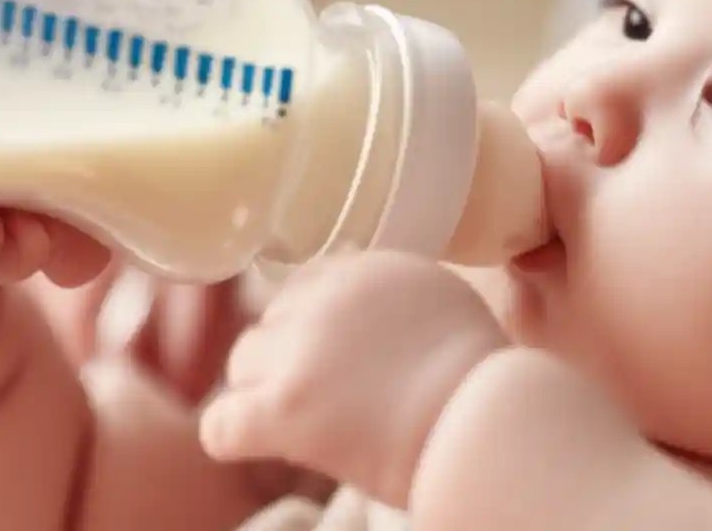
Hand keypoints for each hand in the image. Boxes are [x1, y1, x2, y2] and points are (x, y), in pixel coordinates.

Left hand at [200, 251, 508, 507]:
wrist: (490, 424)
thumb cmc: (479, 380)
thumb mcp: (438, 301)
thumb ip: (388, 289)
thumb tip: (352, 280)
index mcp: (365, 267)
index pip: (304, 285)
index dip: (313, 326)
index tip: (337, 360)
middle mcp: (327, 297)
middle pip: (272, 323)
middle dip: (290, 359)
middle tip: (329, 400)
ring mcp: (302, 349)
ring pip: (242, 363)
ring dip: (266, 393)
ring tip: (310, 426)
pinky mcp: (286, 405)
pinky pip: (221, 421)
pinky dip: (233, 436)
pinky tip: (259, 445)